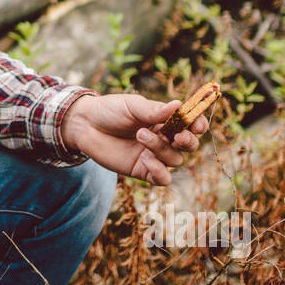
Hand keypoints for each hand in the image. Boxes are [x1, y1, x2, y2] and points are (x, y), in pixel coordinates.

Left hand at [60, 93, 208, 185]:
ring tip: (140, 134)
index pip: (191, 124)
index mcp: (166, 119)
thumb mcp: (132, 106)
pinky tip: (147, 160)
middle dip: (188, 141)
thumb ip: (154, 110)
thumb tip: (179, 106)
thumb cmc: (110, 110)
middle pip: (190, 145)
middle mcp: (164, 138)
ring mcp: (154, 155)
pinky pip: (162, 178)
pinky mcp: (142, 170)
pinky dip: (160, 172)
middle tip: (177, 136)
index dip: (198, 125)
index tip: (196, 123)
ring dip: (162, 148)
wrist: (85, 125)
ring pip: (175, 160)